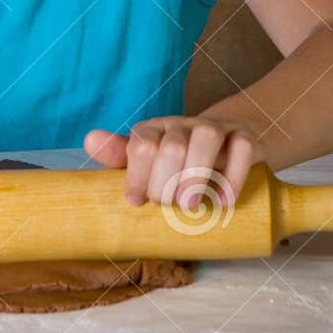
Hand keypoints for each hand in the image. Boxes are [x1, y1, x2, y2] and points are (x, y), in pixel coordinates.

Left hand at [83, 116, 263, 212]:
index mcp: (154, 130)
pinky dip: (233, 177)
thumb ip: (120, 155)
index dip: (136, 176)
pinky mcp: (244, 138)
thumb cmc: (179, 160)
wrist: (227, 142)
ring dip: (196, 176)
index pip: (141, 145)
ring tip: (191, 206)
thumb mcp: (148, 160)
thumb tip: (89, 140)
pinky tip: (225, 201)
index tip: (136, 202)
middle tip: (169, 206)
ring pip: (206, 137)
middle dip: (166, 182)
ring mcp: (215, 128)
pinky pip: (241, 148)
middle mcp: (183, 125)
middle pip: (171, 146)